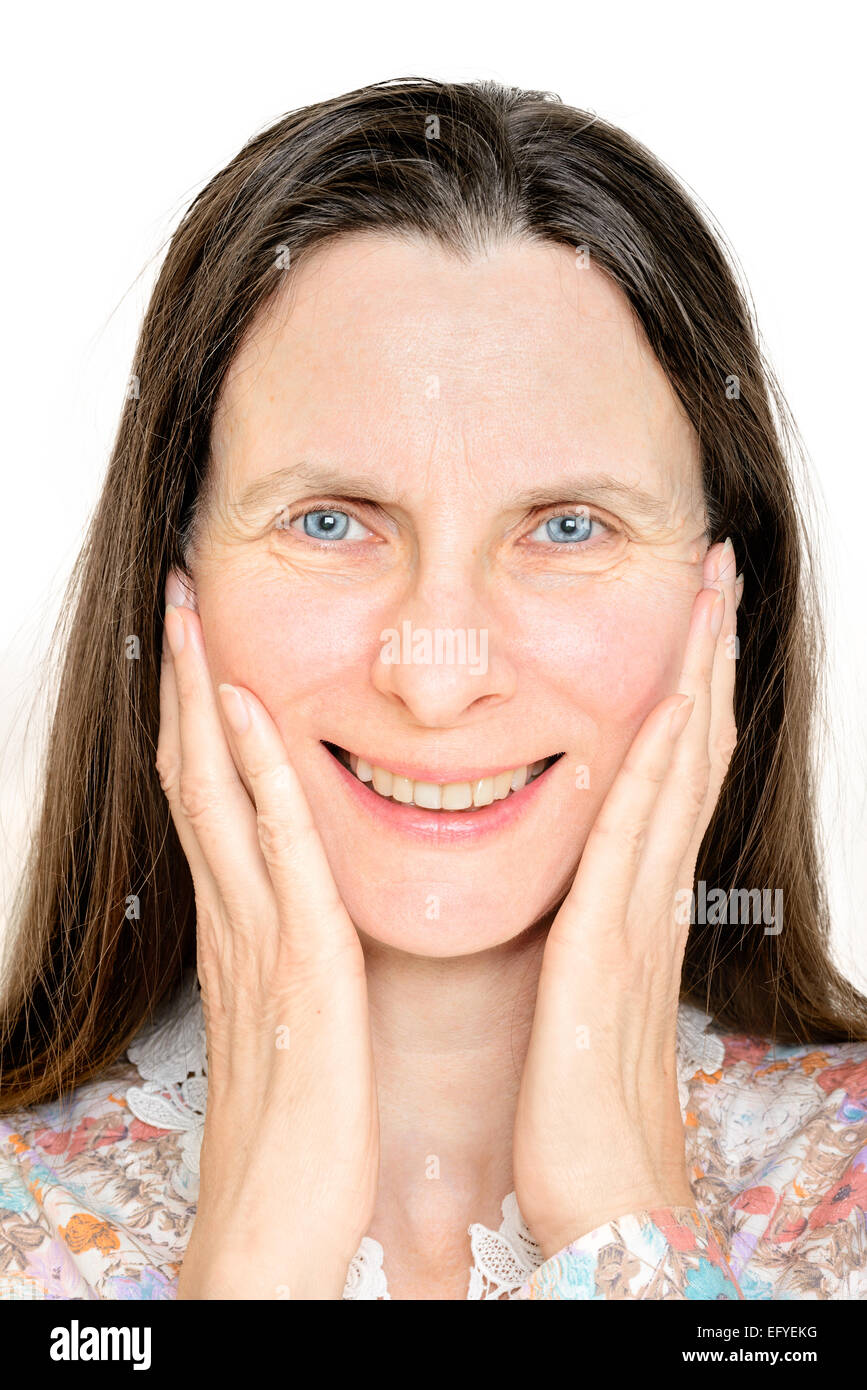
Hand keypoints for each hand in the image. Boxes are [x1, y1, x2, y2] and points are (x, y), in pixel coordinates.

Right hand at [157, 574, 378, 1298]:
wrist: (279, 1221)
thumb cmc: (298, 1132)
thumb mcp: (291, 1020)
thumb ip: (291, 956)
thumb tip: (304, 909)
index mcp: (243, 931)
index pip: (209, 803)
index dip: (195, 723)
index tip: (196, 653)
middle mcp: (237, 919)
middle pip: (196, 779)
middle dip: (183, 686)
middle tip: (179, 605)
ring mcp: (259, 935)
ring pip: (218, 793)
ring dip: (203, 700)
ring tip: (193, 621)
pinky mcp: (301, 962)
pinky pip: (277, 850)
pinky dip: (258, 774)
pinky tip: (248, 713)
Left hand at [513, 539, 739, 1259]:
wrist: (601, 1197)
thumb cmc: (578, 1106)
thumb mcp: (579, 989)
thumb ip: (582, 924)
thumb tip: (574, 880)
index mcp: (634, 900)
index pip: (673, 770)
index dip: (688, 686)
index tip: (692, 613)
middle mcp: (649, 895)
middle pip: (692, 750)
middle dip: (705, 656)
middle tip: (717, 571)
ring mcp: (638, 917)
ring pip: (680, 775)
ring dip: (696, 682)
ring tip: (710, 603)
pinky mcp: (608, 950)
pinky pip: (638, 840)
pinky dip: (660, 771)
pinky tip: (669, 712)